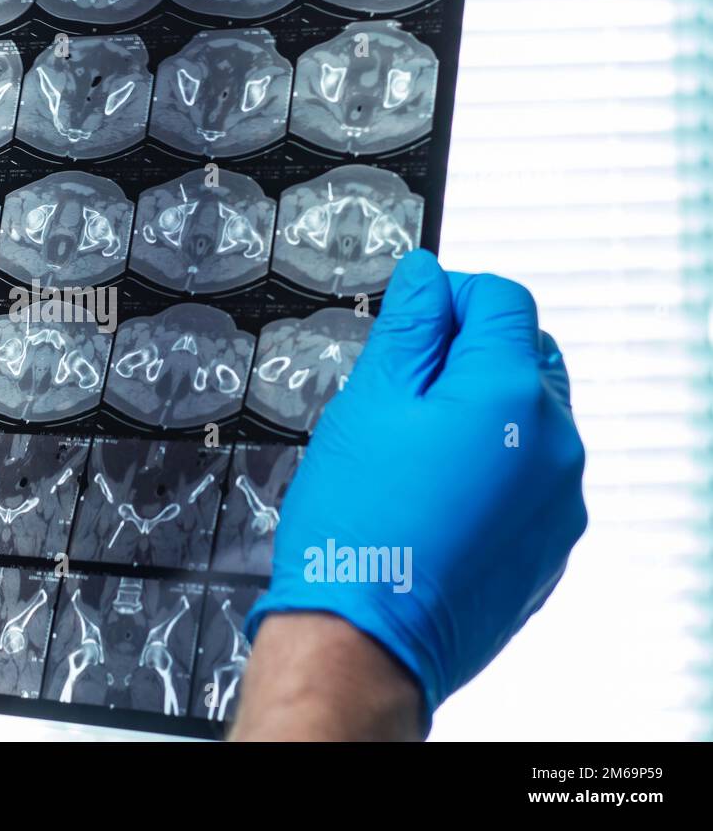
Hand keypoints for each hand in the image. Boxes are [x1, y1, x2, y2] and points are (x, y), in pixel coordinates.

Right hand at [245, 250, 586, 727]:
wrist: (365, 639)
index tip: (414, 316)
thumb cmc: (358, 527)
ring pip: (532, 418)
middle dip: (472, 352)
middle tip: (405, 385)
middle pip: (528, 354)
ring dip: (485, 410)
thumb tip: (427, 279)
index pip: (503, 299)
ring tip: (415, 450)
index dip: (451, 295)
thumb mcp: (368, 404)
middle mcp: (554, 443)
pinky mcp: (552, 543)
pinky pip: (533, 477)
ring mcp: (560, 498)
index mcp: (510, 395)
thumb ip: (409, 328)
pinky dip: (495, 467)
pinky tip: (436, 494)